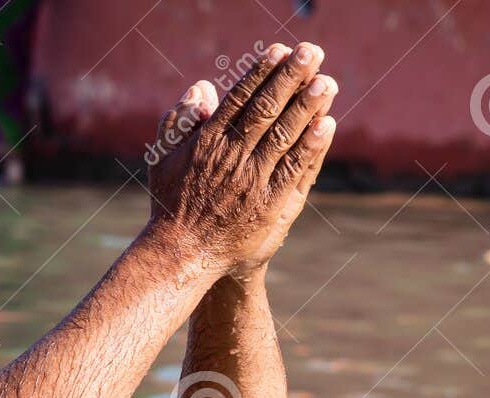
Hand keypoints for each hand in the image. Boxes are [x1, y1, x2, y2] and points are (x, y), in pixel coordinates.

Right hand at [144, 43, 337, 276]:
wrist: (182, 254)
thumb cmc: (171, 204)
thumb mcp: (163, 157)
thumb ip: (180, 121)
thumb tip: (202, 88)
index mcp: (208, 142)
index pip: (240, 98)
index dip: (262, 72)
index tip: (280, 51)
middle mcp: (231, 157)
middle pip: (266, 109)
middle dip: (289, 78)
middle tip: (311, 53)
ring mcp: (252, 182)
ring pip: (283, 136)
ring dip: (306, 107)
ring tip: (326, 81)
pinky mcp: (269, 205)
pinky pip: (294, 171)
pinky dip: (311, 147)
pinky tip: (326, 125)